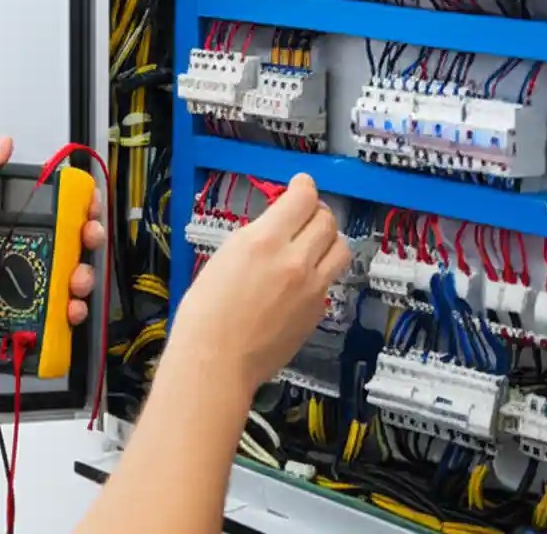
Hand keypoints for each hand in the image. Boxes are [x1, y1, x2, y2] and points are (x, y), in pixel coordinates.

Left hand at [0, 137, 105, 364]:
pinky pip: (63, 314)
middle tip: (87, 243)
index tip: (89, 210)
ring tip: (74, 284)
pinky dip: (73, 312)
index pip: (59, 216)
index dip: (80, 211)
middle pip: (73, 248)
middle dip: (88, 244)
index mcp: (15, 232)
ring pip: (73, 281)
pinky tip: (70, 309)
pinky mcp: (33, 319)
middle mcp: (25, 259)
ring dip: (84, 280)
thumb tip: (1, 143)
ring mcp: (31, 291)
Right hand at [166, 174, 349, 393]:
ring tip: (315, 244)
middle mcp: (294, 260)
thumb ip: (255, 239)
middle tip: (307, 214)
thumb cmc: (205, 314)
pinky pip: (329, 281)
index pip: (302, 199)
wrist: (216, 360)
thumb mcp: (224, 258)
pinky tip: (302, 280)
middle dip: (317, 212)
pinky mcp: (317, 311)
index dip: (304, 187)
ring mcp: (311, 287)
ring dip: (329, 240)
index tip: (302, 185)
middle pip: (326, 220)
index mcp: (263, 241)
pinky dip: (320, 273)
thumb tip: (273, 229)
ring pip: (340, 248)